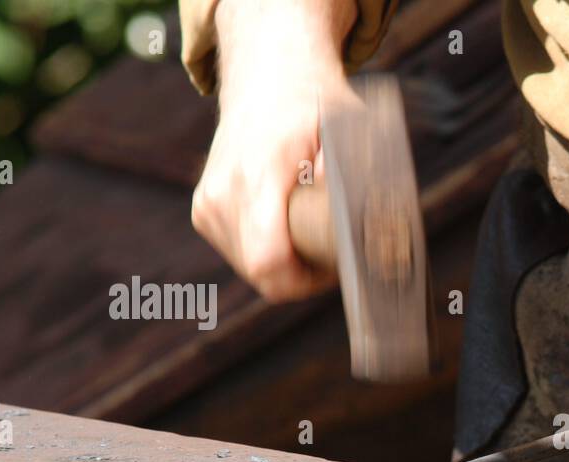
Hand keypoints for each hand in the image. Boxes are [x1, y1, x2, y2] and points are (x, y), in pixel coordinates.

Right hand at [191, 0, 357, 301]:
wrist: (269, 72)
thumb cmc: (316, 105)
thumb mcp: (350, 133)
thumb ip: (358, 178)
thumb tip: (365, 224)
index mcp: (258, 176)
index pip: (268, 261)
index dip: (305, 281)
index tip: (332, 267)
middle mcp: (223, 192)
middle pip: (265, 275)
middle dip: (303, 274)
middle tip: (332, 249)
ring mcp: (208, 204)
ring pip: (253, 271)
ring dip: (286, 265)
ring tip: (311, 230)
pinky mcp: (204, 211)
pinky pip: (241, 255)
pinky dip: (268, 251)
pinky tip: (288, 226)